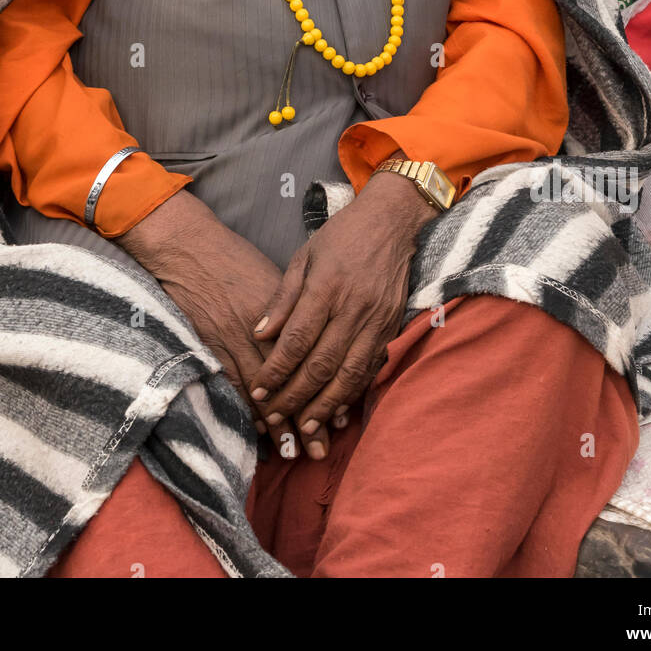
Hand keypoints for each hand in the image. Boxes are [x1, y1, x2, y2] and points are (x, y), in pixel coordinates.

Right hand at [121, 188, 329, 459]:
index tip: (339, 418)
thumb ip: (298, 311)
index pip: (311, 360)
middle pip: (288, 382)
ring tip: (290, 453)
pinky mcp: (208, 345)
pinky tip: (254, 430)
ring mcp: (231, 339)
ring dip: (274, 425)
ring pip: (259, 391)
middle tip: (318, 450)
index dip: (325, 391)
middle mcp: (261, 330)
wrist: (189, 249)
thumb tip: (323, 338)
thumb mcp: (277, 276)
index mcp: (284, 311)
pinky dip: (242, 409)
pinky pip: (228, 385)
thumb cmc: (235, 258)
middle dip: (303, 419)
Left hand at [247, 168, 438, 437]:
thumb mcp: (305, 256)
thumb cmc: (342, 236)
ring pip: (349, 375)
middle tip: (274, 417)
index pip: (297, 340)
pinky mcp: (391, 328)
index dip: (276, 370)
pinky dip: (353, 393)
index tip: (257, 391)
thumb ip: (283, 297)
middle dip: (295, 396)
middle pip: (321, 364)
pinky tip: (337, 410)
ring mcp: (376, 321)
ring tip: (305, 427)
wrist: (392, 223)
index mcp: (326, 287)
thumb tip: (260, 334)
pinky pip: (371, 369)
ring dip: (325, 406)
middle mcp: (353, 308)